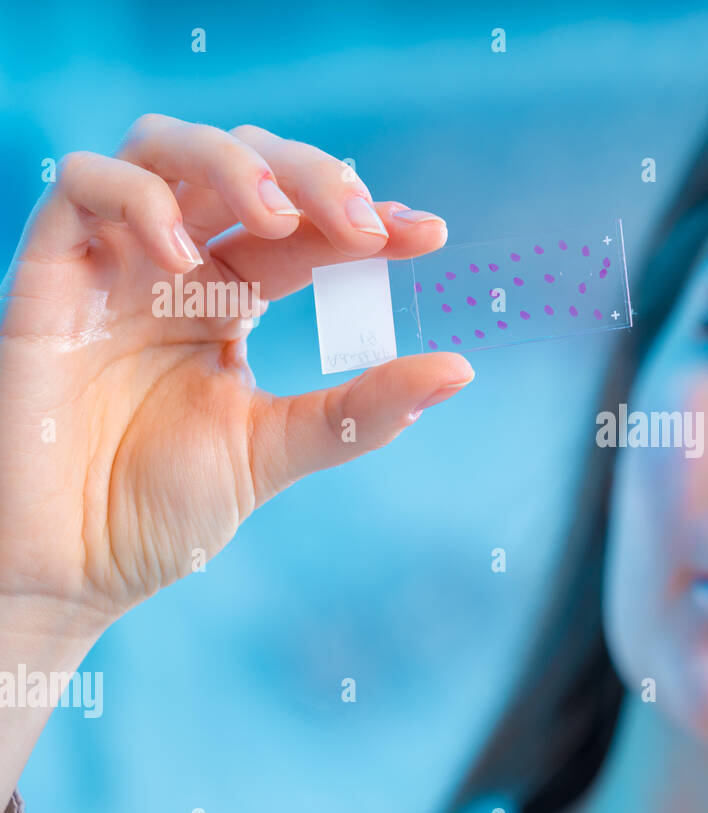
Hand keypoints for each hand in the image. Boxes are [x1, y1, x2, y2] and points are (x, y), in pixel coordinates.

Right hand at [0, 114, 473, 639]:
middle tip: (367, 226)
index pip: (305, 229)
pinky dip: (142, 200)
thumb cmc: (160, 513)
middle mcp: (174, 268)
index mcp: (230, 298)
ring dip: (234, 162)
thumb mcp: (277, 450)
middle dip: (314, 176)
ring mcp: (112, 264)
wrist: (68, 570)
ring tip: (283, 219)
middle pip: (244, 165)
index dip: (367, 217)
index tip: (430, 235)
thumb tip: (459, 369)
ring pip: (164, 146)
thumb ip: (361, 409)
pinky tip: (189, 259)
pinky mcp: (49, 276)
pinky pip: (82, 186)